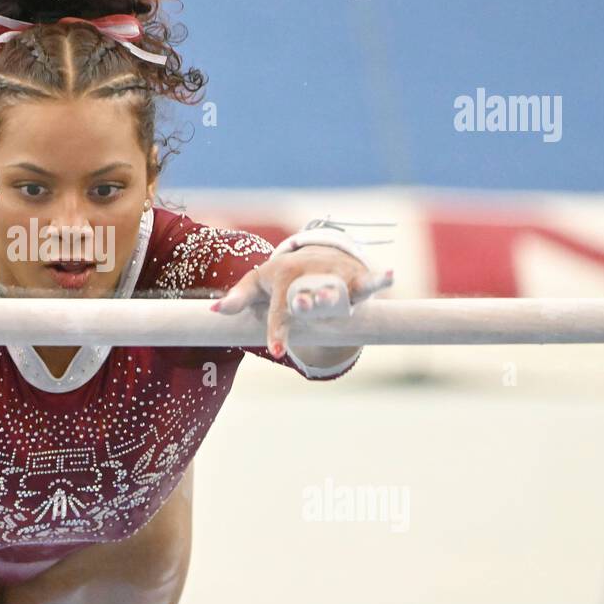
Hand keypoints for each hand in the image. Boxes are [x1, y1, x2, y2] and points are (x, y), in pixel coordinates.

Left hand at [210, 245, 389, 357]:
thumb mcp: (256, 284)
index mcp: (283, 277)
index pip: (279, 308)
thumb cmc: (280, 276)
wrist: (313, 252)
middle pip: (310, 294)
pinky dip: (380, 279)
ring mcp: (333, 274)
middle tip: (303, 308)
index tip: (277, 351)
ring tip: (348, 295)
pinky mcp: (355, 277)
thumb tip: (213, 310)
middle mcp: (310, 273)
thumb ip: (237, 298)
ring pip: (339, 287)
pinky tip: (391, 275)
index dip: (278, 329)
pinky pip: (368, 280)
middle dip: (308, 302)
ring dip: (341, 292)